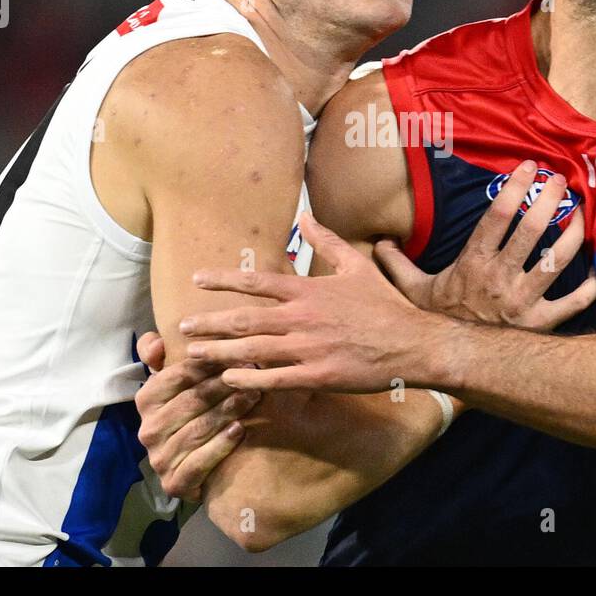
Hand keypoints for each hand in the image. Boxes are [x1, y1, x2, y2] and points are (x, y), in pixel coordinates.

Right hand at [134, 331, 261, 500]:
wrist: (196, 469)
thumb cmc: (190, 413)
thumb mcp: (175, 382)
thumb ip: (159, 355)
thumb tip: (157, 342)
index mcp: (146, 401)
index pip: (176, 376)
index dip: (206, 363)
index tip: (235, 354)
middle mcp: (148, 430)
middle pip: (190, 401)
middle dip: (223, 384)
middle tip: (253, 371)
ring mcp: (160, 458)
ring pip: (197, 430)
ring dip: (227, 410)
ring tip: (254, 396)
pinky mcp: (174, 483)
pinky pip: (198, 462)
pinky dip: (220, 445)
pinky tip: (240, 430)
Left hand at [182, 212, 437, 392]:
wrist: (412, 343)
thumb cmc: (385, 304)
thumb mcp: (358, 265)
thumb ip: (327, 241)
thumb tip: (305, 216)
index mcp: (309, 290)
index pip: (256, 282)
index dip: (223, 280)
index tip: (196, 279)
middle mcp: (302, 317)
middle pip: (245, 319)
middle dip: (210, 323)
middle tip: (183, 327)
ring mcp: (308, 348)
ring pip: (254, 350)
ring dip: (220, 353)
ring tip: (195, 355)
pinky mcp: (317, 375)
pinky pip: (274, 378)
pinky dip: (249, 378)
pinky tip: (228, 379)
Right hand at [374, 159, 595, 329]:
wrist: (451, 364)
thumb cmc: (436, 321)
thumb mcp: (412, 290)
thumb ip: (396, 263)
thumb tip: (379, 242)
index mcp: (473, 263)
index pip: (497, 216)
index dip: (514, 188)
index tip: (528, 168)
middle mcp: (500, 277)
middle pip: (532, 230)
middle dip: (550, 199)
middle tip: (560, 180)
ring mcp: (523, 300)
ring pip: (556, 261)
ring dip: (572, 234)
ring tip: (579, 213)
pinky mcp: (540, 323)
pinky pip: (571, 304)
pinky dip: (588, 289)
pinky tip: (595, 273)